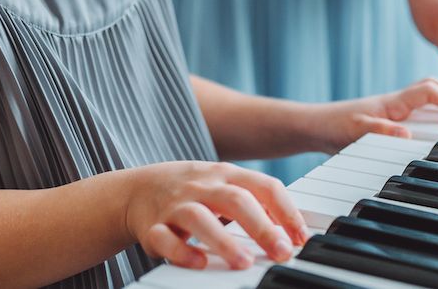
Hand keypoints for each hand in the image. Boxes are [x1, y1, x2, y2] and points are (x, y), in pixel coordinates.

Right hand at [125, 161, 307, 270]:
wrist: (137, 189)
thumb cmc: (193, 191)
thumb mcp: (224, 186)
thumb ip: (256, 201)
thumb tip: (292, 229)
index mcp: (225, 175)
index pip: (262, 186)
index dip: (286, 211)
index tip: (300, 238)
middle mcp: (202, 187)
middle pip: (235, 199)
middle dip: (261, 226)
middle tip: (281, 252)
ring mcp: (176, 205)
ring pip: (199, 218)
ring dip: (223, 241)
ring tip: (244, 263)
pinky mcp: (153, 226)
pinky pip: (165, 238)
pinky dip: (182, 251)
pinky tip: (199, 263)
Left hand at [303, 78, 437, 153]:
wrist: (315, 127)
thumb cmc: (333, 127)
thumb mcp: (356, 133)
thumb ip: (380, 132)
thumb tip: (408, 135)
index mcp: (393, 102)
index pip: (428, 91)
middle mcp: (397, 102)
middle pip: (434, 87)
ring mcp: (394, 109)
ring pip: (428, 95)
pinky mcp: (390, 118)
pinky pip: (419, 108)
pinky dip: (435, 110)